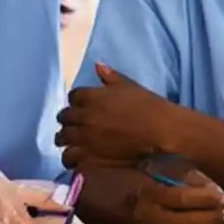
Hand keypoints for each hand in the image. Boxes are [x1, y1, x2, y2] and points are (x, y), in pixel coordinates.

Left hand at [56, 63, 171, 166]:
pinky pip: (69, 158)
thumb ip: (110, 76)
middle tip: (78, 126)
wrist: (161, 133)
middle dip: (70, 121)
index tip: (83, 107)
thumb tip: (97, 65)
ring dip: (67, 140)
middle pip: (64, 118)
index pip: (73, 97)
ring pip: (62, 139)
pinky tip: (80, 158)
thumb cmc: (148, 107)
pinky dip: (72, 158)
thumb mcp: (129, 86)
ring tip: (75, 143)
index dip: (78, 102)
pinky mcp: (89, 158)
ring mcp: (84, 139)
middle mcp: (83, 117)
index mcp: (91, 97)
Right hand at [134, 168, 223, 223]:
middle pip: (187, 223)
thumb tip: (219, 192)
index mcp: (149, 193)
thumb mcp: (173, 171)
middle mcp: (148, 218)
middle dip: (212, 216)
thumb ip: (194, 179)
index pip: (182, 198)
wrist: (134, 200)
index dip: (207, 198)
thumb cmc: (158, 179)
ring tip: (221, 214)